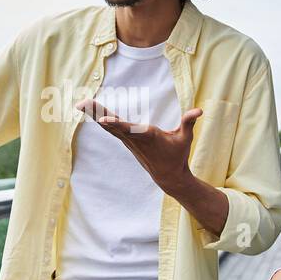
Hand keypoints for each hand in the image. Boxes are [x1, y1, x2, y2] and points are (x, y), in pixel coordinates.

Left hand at [76, 97, 199, 193]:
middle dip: (97, 113)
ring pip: (109, 125)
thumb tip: (199, 110)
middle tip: (81, 103)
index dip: (115, 123)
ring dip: (94, 114)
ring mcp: (128, 140)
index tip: (102, 119)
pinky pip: (111, 127)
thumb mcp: (185, 139)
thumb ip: (188, 122)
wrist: (168, 176)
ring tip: (81, 103)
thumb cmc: (177, 155)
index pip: (129, 128)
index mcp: (148, 136)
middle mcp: (134, 138)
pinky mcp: (127, 140)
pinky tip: (91, 111)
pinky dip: (100, 119)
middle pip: (112, 124)